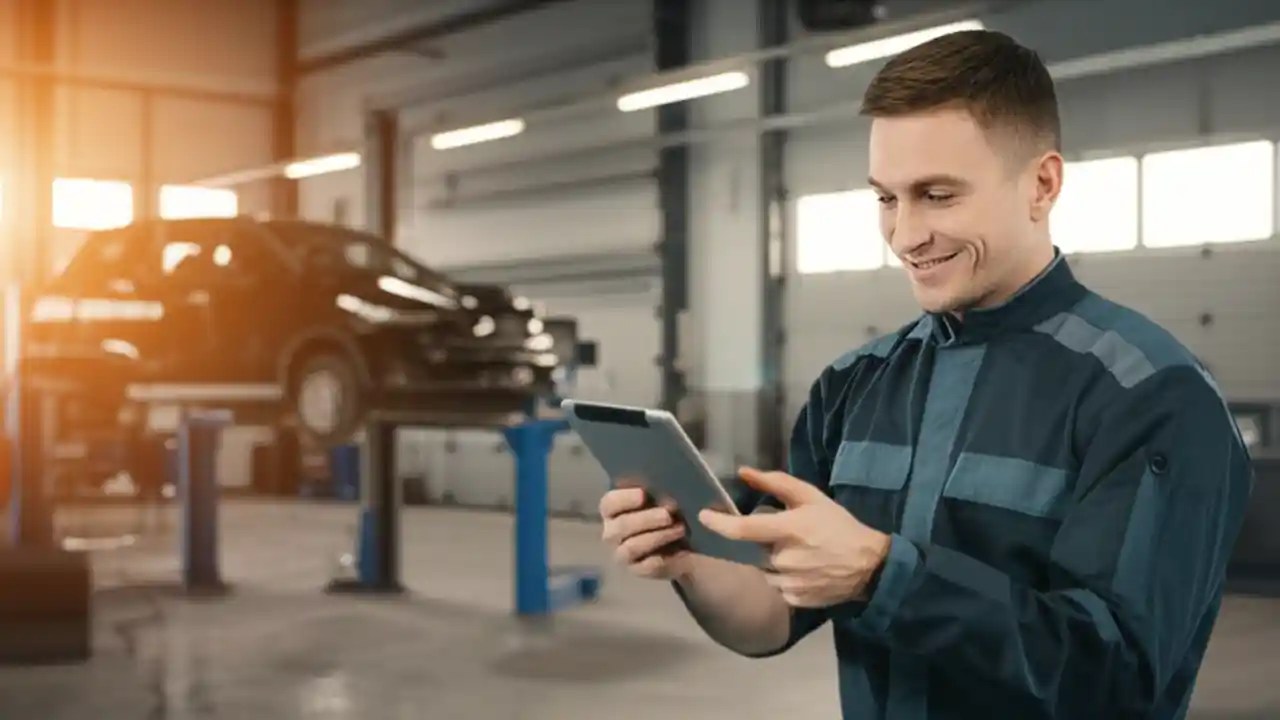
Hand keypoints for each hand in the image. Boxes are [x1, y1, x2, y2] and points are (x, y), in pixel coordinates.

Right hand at [599, 487, 692, 580]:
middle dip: (646, 519)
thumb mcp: (669, 498)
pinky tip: (676, 551)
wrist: (686, 543)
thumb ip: (668, 495)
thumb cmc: (669, 512)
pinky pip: (646, 566)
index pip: (609, 504)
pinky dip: (660, 558)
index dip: (623, 499)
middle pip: (620, 526)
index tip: (643, 494)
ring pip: (631, 547)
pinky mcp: (638, 570)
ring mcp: (622, 554)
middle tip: (668, 514)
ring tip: (680, 529)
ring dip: (656, 537)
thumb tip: (690, 506)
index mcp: (614, 509)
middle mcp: (613, 532)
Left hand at [699, 467, 889, 607]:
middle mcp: (785, 559)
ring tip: (799, 554)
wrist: (870, 565)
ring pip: (764, 570)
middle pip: (754, 550)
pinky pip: (777, 587)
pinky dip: (783, 577)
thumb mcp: (811, 497)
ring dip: (772, 561)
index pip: (744, 529)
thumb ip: (776, 482)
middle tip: (787, 536)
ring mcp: (790, 583)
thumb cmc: (838, 526)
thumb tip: (744, 472)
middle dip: (763, 542)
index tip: (704, 516)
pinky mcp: (795, 601)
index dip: (720, 524)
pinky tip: (804, 570)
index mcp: (790, 530)